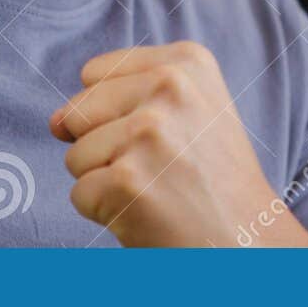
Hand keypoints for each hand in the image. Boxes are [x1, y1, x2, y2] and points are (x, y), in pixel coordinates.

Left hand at [51, 41, 307, 246]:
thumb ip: (115, 98)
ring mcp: (149, 132)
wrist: (252, 246)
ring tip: (159, 192)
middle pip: (78, 112)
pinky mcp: (129, 180)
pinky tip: (150, 214)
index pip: (93, 74)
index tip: (164, 138)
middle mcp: (169, 87)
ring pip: (75, 155)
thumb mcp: (189, 110)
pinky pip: (80, 194)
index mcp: (186, 60)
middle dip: (105, 149)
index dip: (115, 114)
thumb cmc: (212, 182)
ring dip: (107, 183)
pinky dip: (107, 213)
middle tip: (161, 170)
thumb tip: (55, 122)